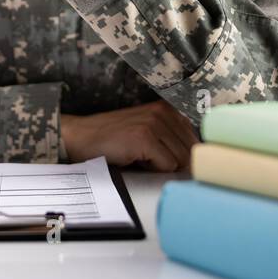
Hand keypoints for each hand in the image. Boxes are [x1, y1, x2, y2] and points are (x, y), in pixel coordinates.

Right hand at [61, 101, 197, 171]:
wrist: (80, 138)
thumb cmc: (113, 140)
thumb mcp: (148, 131)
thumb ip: (172, 139)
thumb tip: (197, 162)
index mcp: (168, 109)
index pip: (195, 140)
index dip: (183, 156)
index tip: (165, 157)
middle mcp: (164, 112)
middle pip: (190, 152)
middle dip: (171, 162)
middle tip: (146, 157)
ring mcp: (154, 123)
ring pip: (179, 160)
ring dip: (160, 166)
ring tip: (138, 156)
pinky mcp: (145, 137)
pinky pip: (166, 165)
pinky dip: (151, 169)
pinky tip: (133, 158)